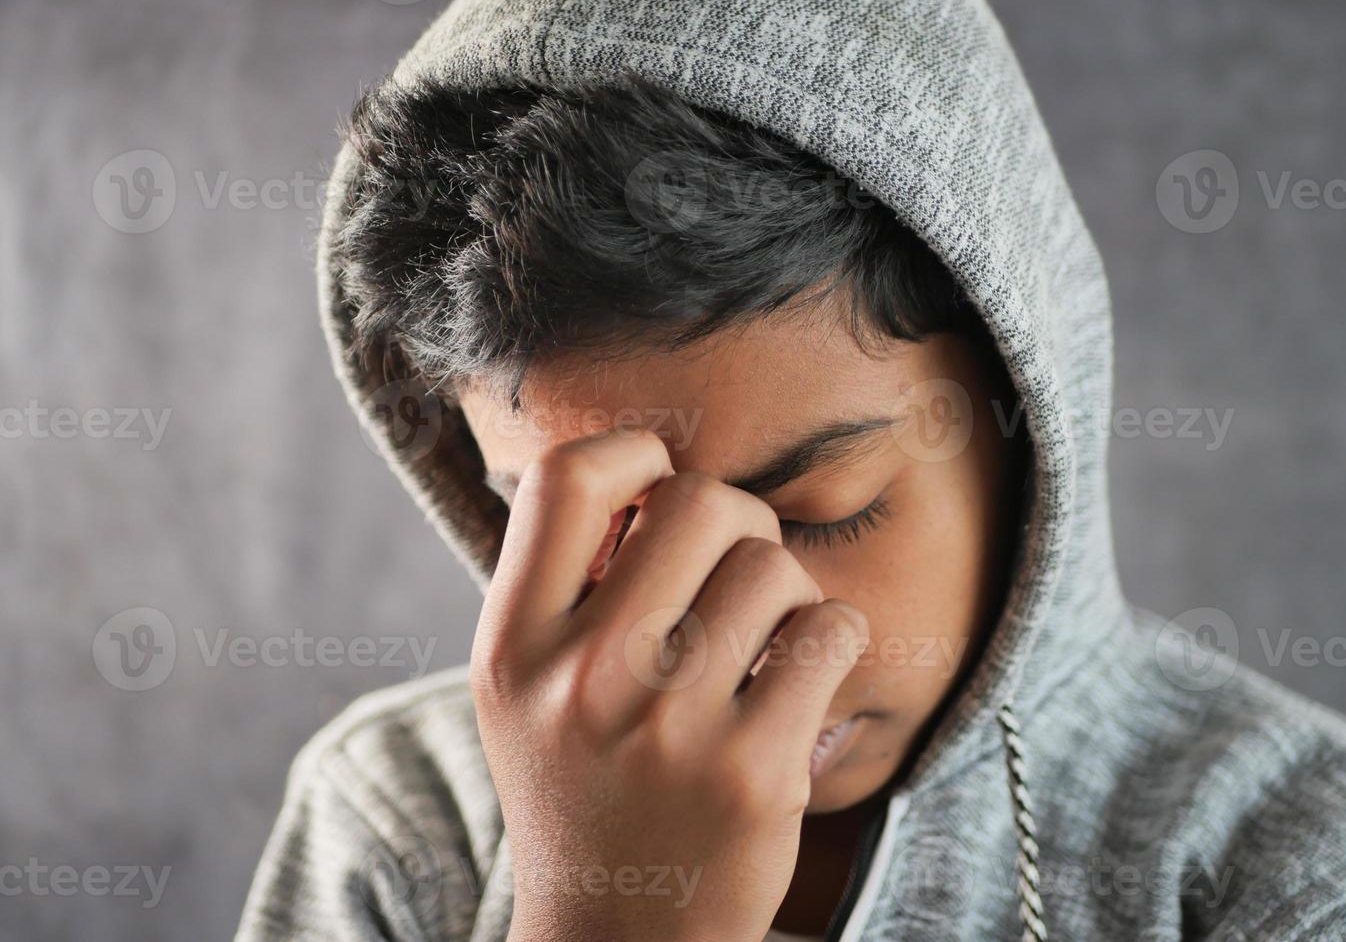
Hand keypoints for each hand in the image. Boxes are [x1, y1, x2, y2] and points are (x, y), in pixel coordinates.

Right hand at [470, 429, 869, 941]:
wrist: (615, 941)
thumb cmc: (584, 788)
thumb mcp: (525, 689)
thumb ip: (563, 584)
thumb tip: (652, 469)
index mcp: (512, 647)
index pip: (569, 478)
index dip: (635, 455)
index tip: (658, 497)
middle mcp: (584, 679)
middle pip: (701, 501)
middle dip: (737, 523)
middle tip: (731, 578)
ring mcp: (671, 726)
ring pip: (775, 563)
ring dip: (786, 591)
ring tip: (762, 644)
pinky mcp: (754, 770)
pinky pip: (830, 629)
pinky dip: (828, 642)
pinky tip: (796, 686)